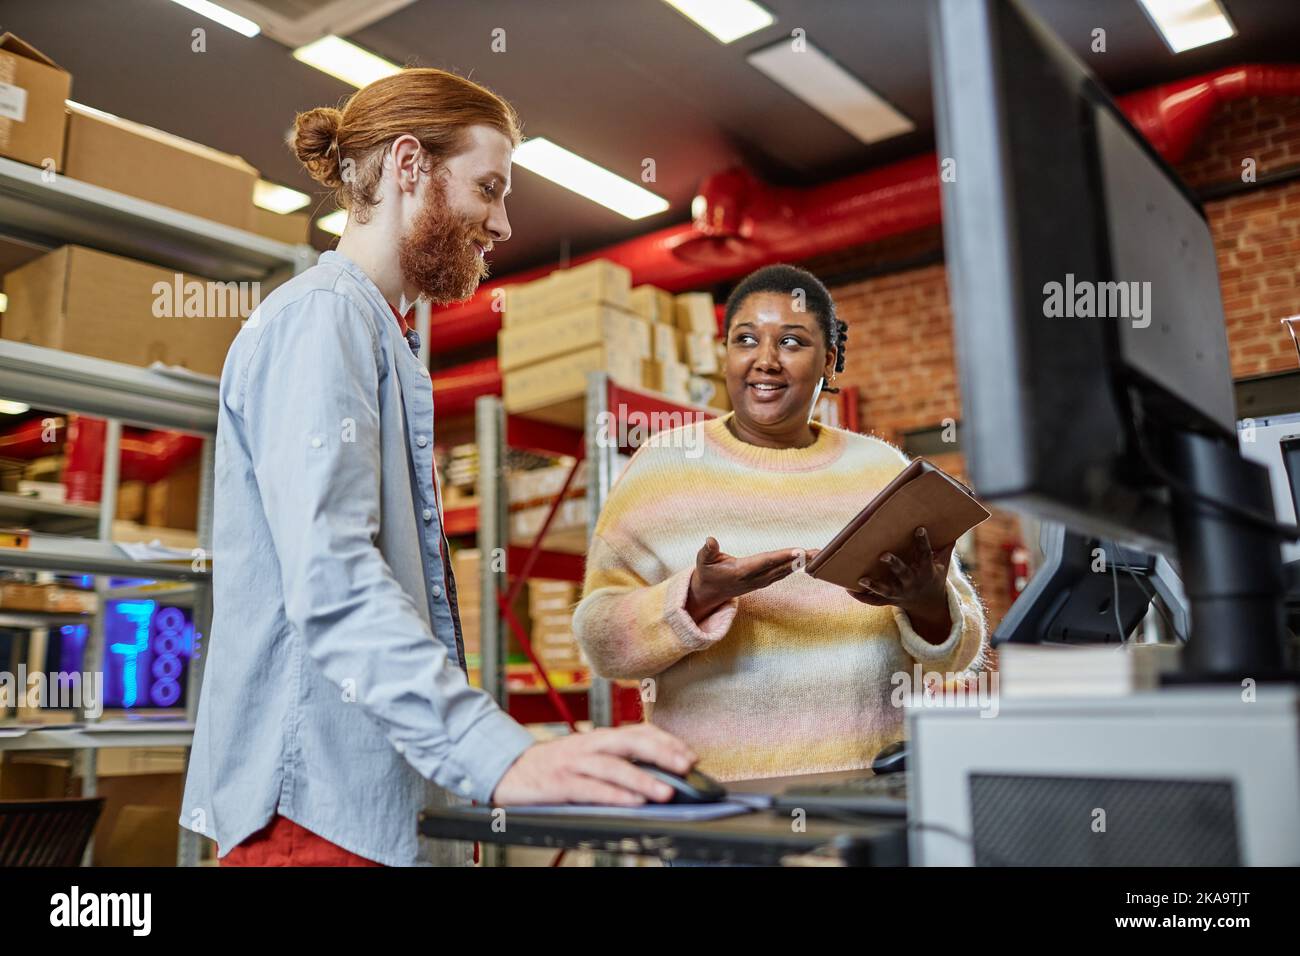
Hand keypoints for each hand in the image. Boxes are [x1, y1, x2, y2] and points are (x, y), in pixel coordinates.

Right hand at [491, 724, 697, 806]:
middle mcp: (589, 745)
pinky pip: (590, 789)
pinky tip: (632, 802)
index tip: (690, 755)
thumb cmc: (553, 766)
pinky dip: (613, 795)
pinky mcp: (559, 783)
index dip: (667, 742)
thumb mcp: (587, 756)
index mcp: (599, 738)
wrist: (508, 770)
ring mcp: (574, 763)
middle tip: (687, 766)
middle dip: (662, 753)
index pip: (639, 732)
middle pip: (631, 742)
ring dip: (642, 778)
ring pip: (613, 767)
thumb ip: (616, 761)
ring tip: (666, 791)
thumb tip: (655, 773)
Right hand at [685, 537, 808, 620]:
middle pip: (780, 567)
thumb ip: (708, 551)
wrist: (709, 593)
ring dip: (801, 563)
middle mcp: (754, 578)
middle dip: (799, 559)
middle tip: (817, 552)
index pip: (765, 562)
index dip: (782, 556)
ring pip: (783, 571)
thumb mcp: (702, 561)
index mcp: (741, 572)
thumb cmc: (707, 573)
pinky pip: (781, 573)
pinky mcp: (763, 581)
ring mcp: (760, 582)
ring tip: (817, 554)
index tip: (798, 551)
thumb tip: (710, 540)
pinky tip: (805, 560)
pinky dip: (794, 566)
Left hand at [851, 527, 952, 640]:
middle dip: (894, 565)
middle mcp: (912, 583)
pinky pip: (873, 601)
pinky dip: (861, 596)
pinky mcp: (888, 600)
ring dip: (874, 585)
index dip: (923, 543)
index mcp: (926, 572)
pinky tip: (849, 589)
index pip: (926, 555)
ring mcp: (899, 593)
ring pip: (886, 591)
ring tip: (862, 578)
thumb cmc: (933, 577)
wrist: (928, 605)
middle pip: (903, 574)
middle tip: (883, 555)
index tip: (919, 529)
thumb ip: (946, 548)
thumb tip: (956, 526)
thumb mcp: (943, 565)